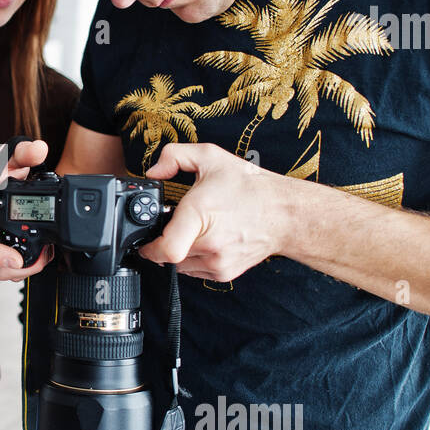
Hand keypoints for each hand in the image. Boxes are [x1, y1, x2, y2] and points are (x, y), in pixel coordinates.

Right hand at [0, 139, 54, 280]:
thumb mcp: (11, 154)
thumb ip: (25, 152)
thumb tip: (38, 150)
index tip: (15, 260)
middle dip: (13, 267)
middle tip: (40, 260)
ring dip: (21, 267)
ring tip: (43, 256)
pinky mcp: (0, 241)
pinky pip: (7, 259)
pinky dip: (24, 262)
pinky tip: (40, 253)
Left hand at [137, 143, 292, 281]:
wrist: (284, 213)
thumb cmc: (249, 187)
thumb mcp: (210, 156)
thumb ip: (174, 156)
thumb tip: (153, 172)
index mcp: (199, 216)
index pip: (166, 250)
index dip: (149, 248)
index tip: (145, 240)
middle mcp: (208, 244)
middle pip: (167, 255)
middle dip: (165, 240)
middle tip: (177, 224)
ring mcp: (217, 262)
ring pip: (180, 264)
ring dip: (179, 250)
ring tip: (196, 230)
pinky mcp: (224, 273)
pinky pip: (195, 270)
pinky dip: (194, 257)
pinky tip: (207, 239)